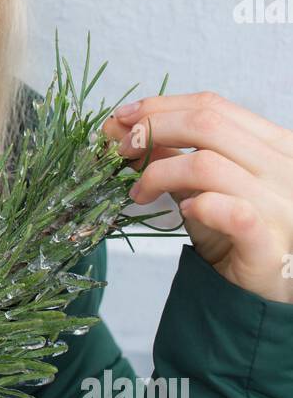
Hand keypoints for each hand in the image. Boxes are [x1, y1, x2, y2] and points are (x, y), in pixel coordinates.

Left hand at [101, 91, 292, 304]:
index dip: (160, 107)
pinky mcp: (272, 245)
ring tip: (140, 192)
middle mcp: (283, 167)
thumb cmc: (239, 236)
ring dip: (159, 172)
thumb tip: (124, 129)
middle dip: (152, 130)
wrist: (270, 291)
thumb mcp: (206, 187)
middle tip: (121, 150)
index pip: (212, 107)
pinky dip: (201, 206)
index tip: (122, 119)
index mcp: (272, 144)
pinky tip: (185, 211)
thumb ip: (175, 157)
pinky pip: (234, 213)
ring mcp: (283, 205)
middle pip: (207, 125)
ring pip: (208, 165)